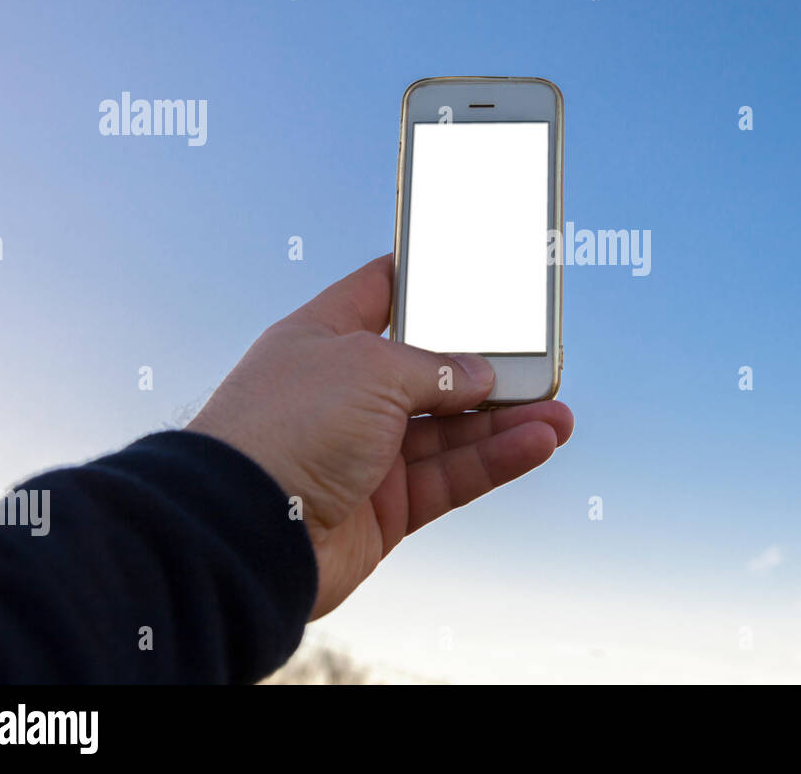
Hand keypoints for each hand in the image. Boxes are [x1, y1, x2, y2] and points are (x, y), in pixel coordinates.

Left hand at [187, 255, 572, 618]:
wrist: (242, 531)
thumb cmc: (286, 428)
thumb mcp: (370, 368)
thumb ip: (436, 369)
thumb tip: (480, 377)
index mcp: (324, 338)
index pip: (380, 292)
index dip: (427, 279)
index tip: (472, 268)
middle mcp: (345, 393)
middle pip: (431, 370)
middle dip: (486, 366)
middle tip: (537, 360)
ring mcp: (365, 451)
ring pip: (451, 430)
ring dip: (506, 421)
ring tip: (558, 414)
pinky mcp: (385, 507)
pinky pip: (451, 476)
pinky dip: (495, 460)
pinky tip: (537, 444)